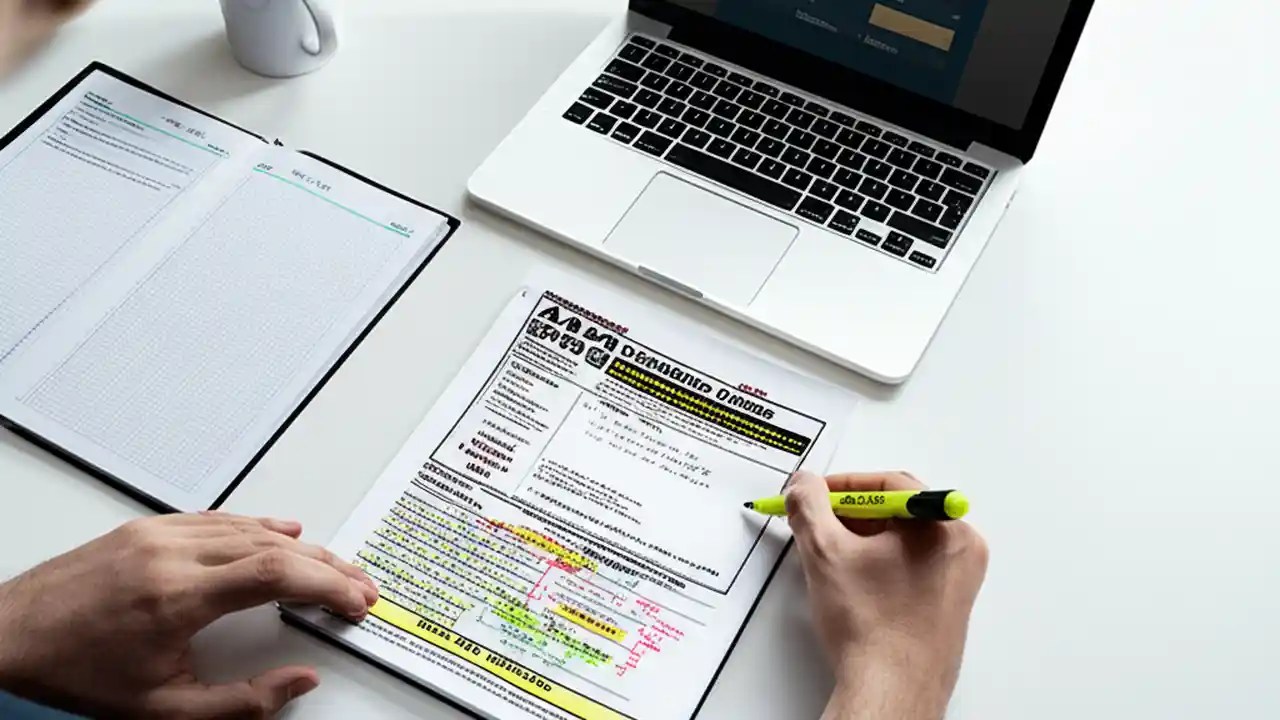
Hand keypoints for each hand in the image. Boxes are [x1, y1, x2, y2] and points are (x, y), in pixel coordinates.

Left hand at [0, 512, 377, 718]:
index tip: (355, 600)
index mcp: (178, 597)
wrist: (7, 636)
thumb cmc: (74, 671)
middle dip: (327, 568)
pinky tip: (281, 531)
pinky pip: (218, 519)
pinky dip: (258, 526)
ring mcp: (158, 534)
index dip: (328, 585)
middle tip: (359, 587)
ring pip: (250, 528)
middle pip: (274, 546)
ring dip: (301, 547)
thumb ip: (240, 703)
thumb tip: (298, 681)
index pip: (276, 575)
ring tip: (333, 567)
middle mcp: (171, 554)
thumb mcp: (160, 711)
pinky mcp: (146, 528)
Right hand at [786, 471, 988, 719]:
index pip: (889, 484)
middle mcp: (962, 550)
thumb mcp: (825, 552)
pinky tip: (853, 585)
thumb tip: (803, 487)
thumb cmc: (873, 631)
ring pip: (903, 540)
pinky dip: (880, 565)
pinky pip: (912, 567)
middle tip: (818, 525)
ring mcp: (959, 580)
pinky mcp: (948, 605)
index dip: (843, 485)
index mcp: (945, 527)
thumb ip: (809, 506)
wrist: (891, 691)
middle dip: (850, 515)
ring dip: (863, 541)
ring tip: (832, 560)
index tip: (816, 495)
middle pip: (897, 511)